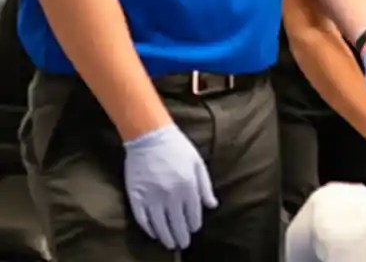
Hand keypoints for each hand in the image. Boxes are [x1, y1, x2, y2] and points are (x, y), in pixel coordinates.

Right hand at [122, 124, 217, 249]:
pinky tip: (154, 234)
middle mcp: (171, 195)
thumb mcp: (198, 164)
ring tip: (170, 244)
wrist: (150, 137)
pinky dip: (149, 229)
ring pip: (160, 225)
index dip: (193, 225)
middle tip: (183, 244)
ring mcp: (152, 197)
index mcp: (188, 187)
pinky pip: (143, 219)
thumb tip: (211, 206)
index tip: (193, 229)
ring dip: (166, 237)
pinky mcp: (136, 197)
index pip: (192, 214)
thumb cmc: (177, 148)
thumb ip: (205, 187)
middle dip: (181, 236)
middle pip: (177, 223)